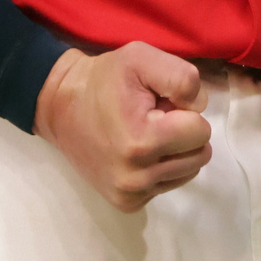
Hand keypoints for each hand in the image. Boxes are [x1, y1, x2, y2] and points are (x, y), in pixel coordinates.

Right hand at [34, 43, 211, 211]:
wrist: (60, 104)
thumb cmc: (103, 79)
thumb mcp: (141, 58)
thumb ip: (182, 78)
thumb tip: (200, 108)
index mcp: (143, 141)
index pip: (201, 131)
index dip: (183, 110)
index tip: (157, 103)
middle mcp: (137, 177)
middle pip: (198, 155)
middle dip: (181, 132)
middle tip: (151, 117)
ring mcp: (130, 193)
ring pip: (187, 171)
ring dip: (174, 150)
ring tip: (143, 132)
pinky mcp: (126, 203)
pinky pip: (168, 184)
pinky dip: (161, 166)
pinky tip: (137, 150)